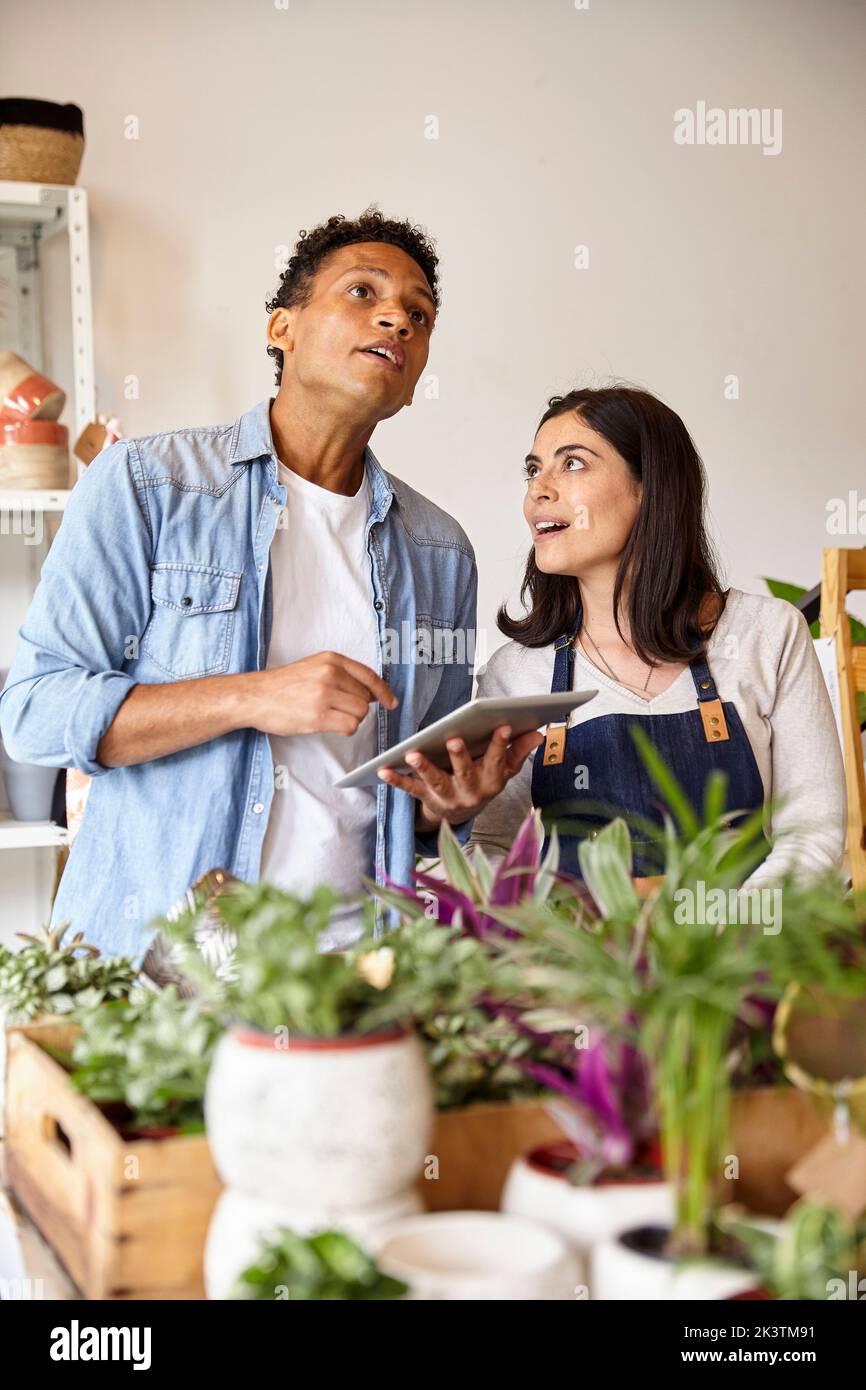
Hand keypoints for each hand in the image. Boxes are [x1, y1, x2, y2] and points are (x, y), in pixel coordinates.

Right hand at [244, 652, 396, 736]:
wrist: (254, 696)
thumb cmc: (282, 685)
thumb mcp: (313, 667)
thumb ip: (341, 674)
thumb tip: (371, 692)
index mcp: (331, 659)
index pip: (369, 675)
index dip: (383, 691)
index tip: (391, 702)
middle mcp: (330, 673)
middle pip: (365, 698)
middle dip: (357, 707)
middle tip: (337, 710)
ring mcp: (324, 694)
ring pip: (360, 713)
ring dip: (350, 719)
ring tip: (329, 716)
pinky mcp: (318, 715)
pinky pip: (349, 726)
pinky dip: (344, 729)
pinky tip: (327, 724)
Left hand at [377, 724, 543, 829]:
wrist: (459, 816)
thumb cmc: (483, 782)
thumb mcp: (504, 770)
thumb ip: (518, 751)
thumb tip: (538, 733)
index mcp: (492, 782)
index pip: (498, 761)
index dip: (502, 744)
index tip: (504, 725)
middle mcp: (470, 792)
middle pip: (466, 773)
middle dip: (460, 757)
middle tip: (453, 740)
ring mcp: (447, 797)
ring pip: (436, 782)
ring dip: (424, 768)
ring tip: (412, 754)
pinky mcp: (427, 799)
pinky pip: (410, 790)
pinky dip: (396, 780)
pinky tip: (382, 768)